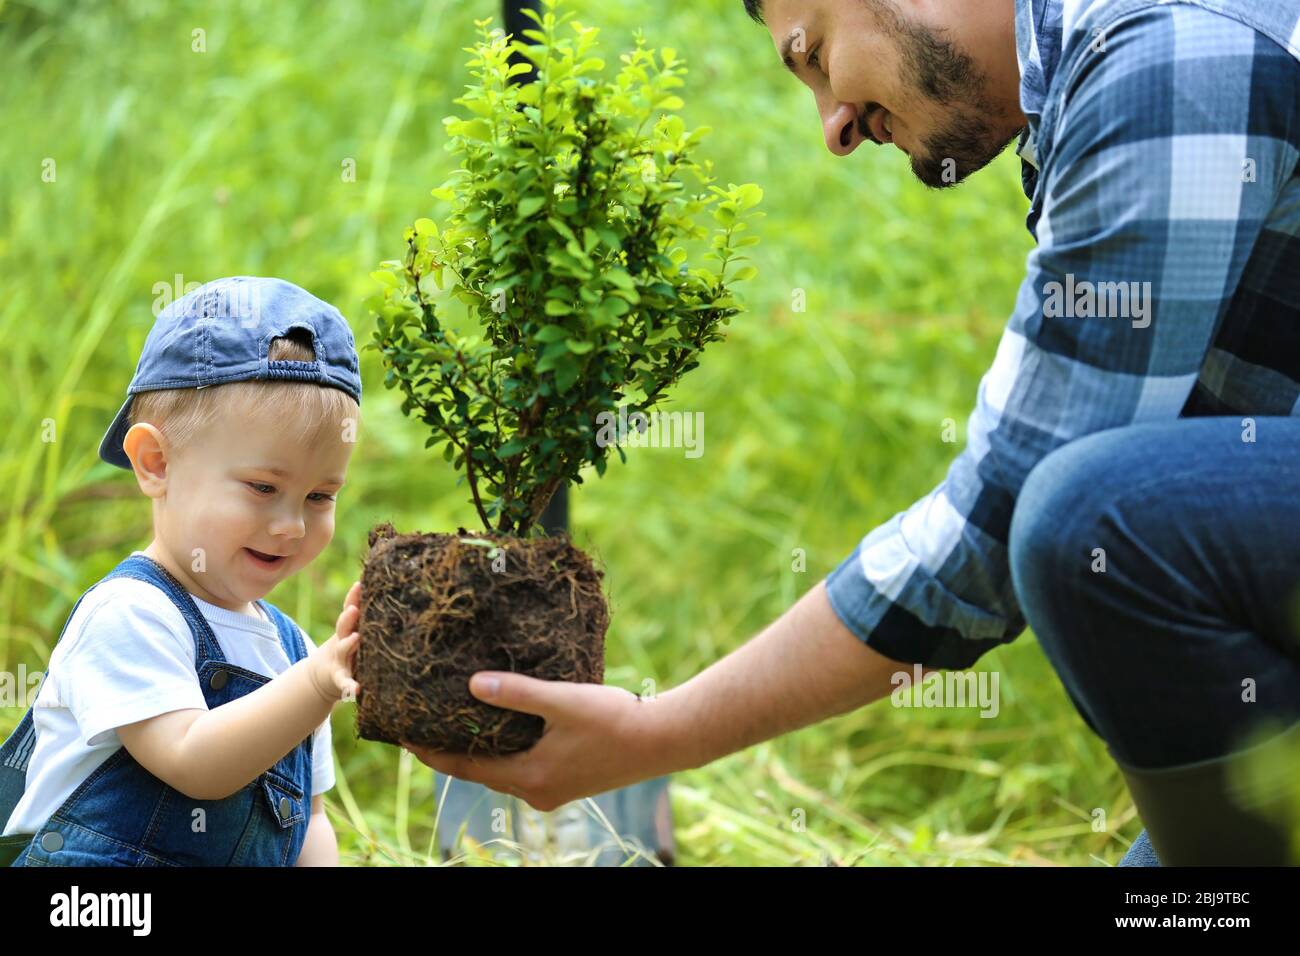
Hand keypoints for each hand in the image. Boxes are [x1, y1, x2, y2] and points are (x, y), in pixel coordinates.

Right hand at [309, 581, 360, 703]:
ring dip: (348, 644)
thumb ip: (361, 610)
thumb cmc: (348, 646)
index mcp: (349, 628)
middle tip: (354, 610)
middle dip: (348, 618)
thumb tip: (377, 585)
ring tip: (355, 639)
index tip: (359, 585)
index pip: (349, 608)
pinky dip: (349, 686)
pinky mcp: (341, 678)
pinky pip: (345, 682)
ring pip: (343, 650)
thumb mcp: (352, 629)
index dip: (353, 597)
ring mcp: (341, 659)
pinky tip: (355, 690)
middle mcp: (343, 641)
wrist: (325, 673)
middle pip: (344, 627)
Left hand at [400, 673, 676, 811]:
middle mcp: (535, 791)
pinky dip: (502, 751)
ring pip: (499, 771)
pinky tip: (501, 728)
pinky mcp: (567, 781)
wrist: (664, 740)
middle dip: (448, 750)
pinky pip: (520, 768)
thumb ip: (518, 692)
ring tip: (453, 722)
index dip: (430, 750)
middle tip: (420, 723)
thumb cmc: (616, 718)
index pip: (463, 767)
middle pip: (477, 772)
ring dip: (477, 750)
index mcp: (529, 777)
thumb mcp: (563, 700)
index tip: (403, 733)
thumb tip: (473, 684)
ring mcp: (552, 790)